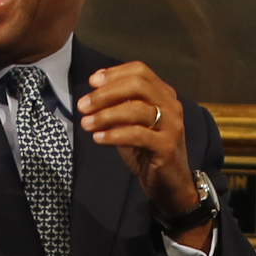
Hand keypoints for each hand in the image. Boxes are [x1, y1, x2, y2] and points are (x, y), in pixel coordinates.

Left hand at [76, 60, 202, 231]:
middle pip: (137, 85)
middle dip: (105, 93)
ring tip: (85, 124)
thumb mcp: (132, 124)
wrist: (171, 184)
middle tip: (83, 105)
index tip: (91, 82)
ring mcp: (172, 125)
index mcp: (164, 94)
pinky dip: (114, 135)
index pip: (140, 71)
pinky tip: (98, 138)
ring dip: (106, 115)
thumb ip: (119, 106)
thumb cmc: (148, 151)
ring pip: (136, 109)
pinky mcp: (167, 146)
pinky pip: (137, 134)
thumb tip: (94, 90)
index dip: (114, 73)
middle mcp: (171, 105)